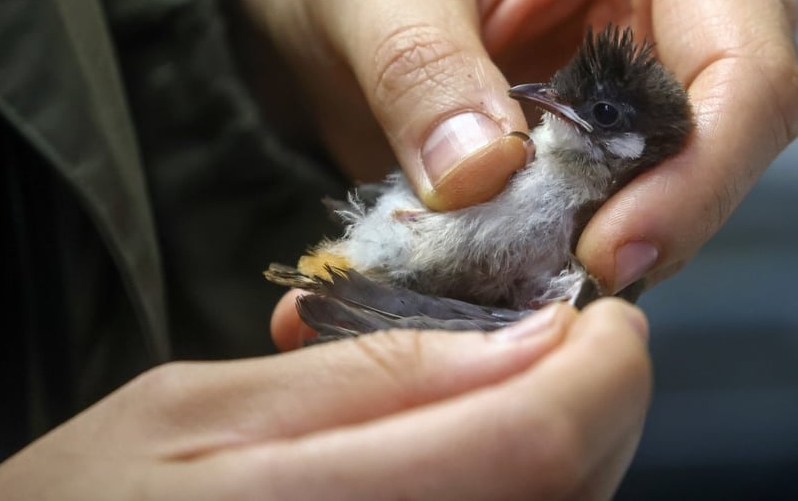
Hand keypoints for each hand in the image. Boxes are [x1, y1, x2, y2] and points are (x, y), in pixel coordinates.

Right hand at [0, 301, 649, 499]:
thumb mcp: (191, 409)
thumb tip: (525, 339)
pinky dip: (518, 489)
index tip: (605, 314)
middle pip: (573, 492)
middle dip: (595, 404)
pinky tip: (458, 456)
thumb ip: (365, 374)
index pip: (539, 439)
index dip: (604, 367)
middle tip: (550, 341)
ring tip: (490, 393)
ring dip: (560, 449)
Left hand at [232, 0, 797, 292]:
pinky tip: (526, 252)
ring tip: (530, 264)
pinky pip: (637, 198)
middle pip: (741, 135)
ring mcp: (662, 64)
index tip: (607, 251)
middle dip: (667, 216)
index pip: (747, 67)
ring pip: (698, 180)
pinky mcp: (621, 125)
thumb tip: (482, 177)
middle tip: (569, 274)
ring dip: (625, 236)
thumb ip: (421, 72)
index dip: (700, 175)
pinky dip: (588, 237)